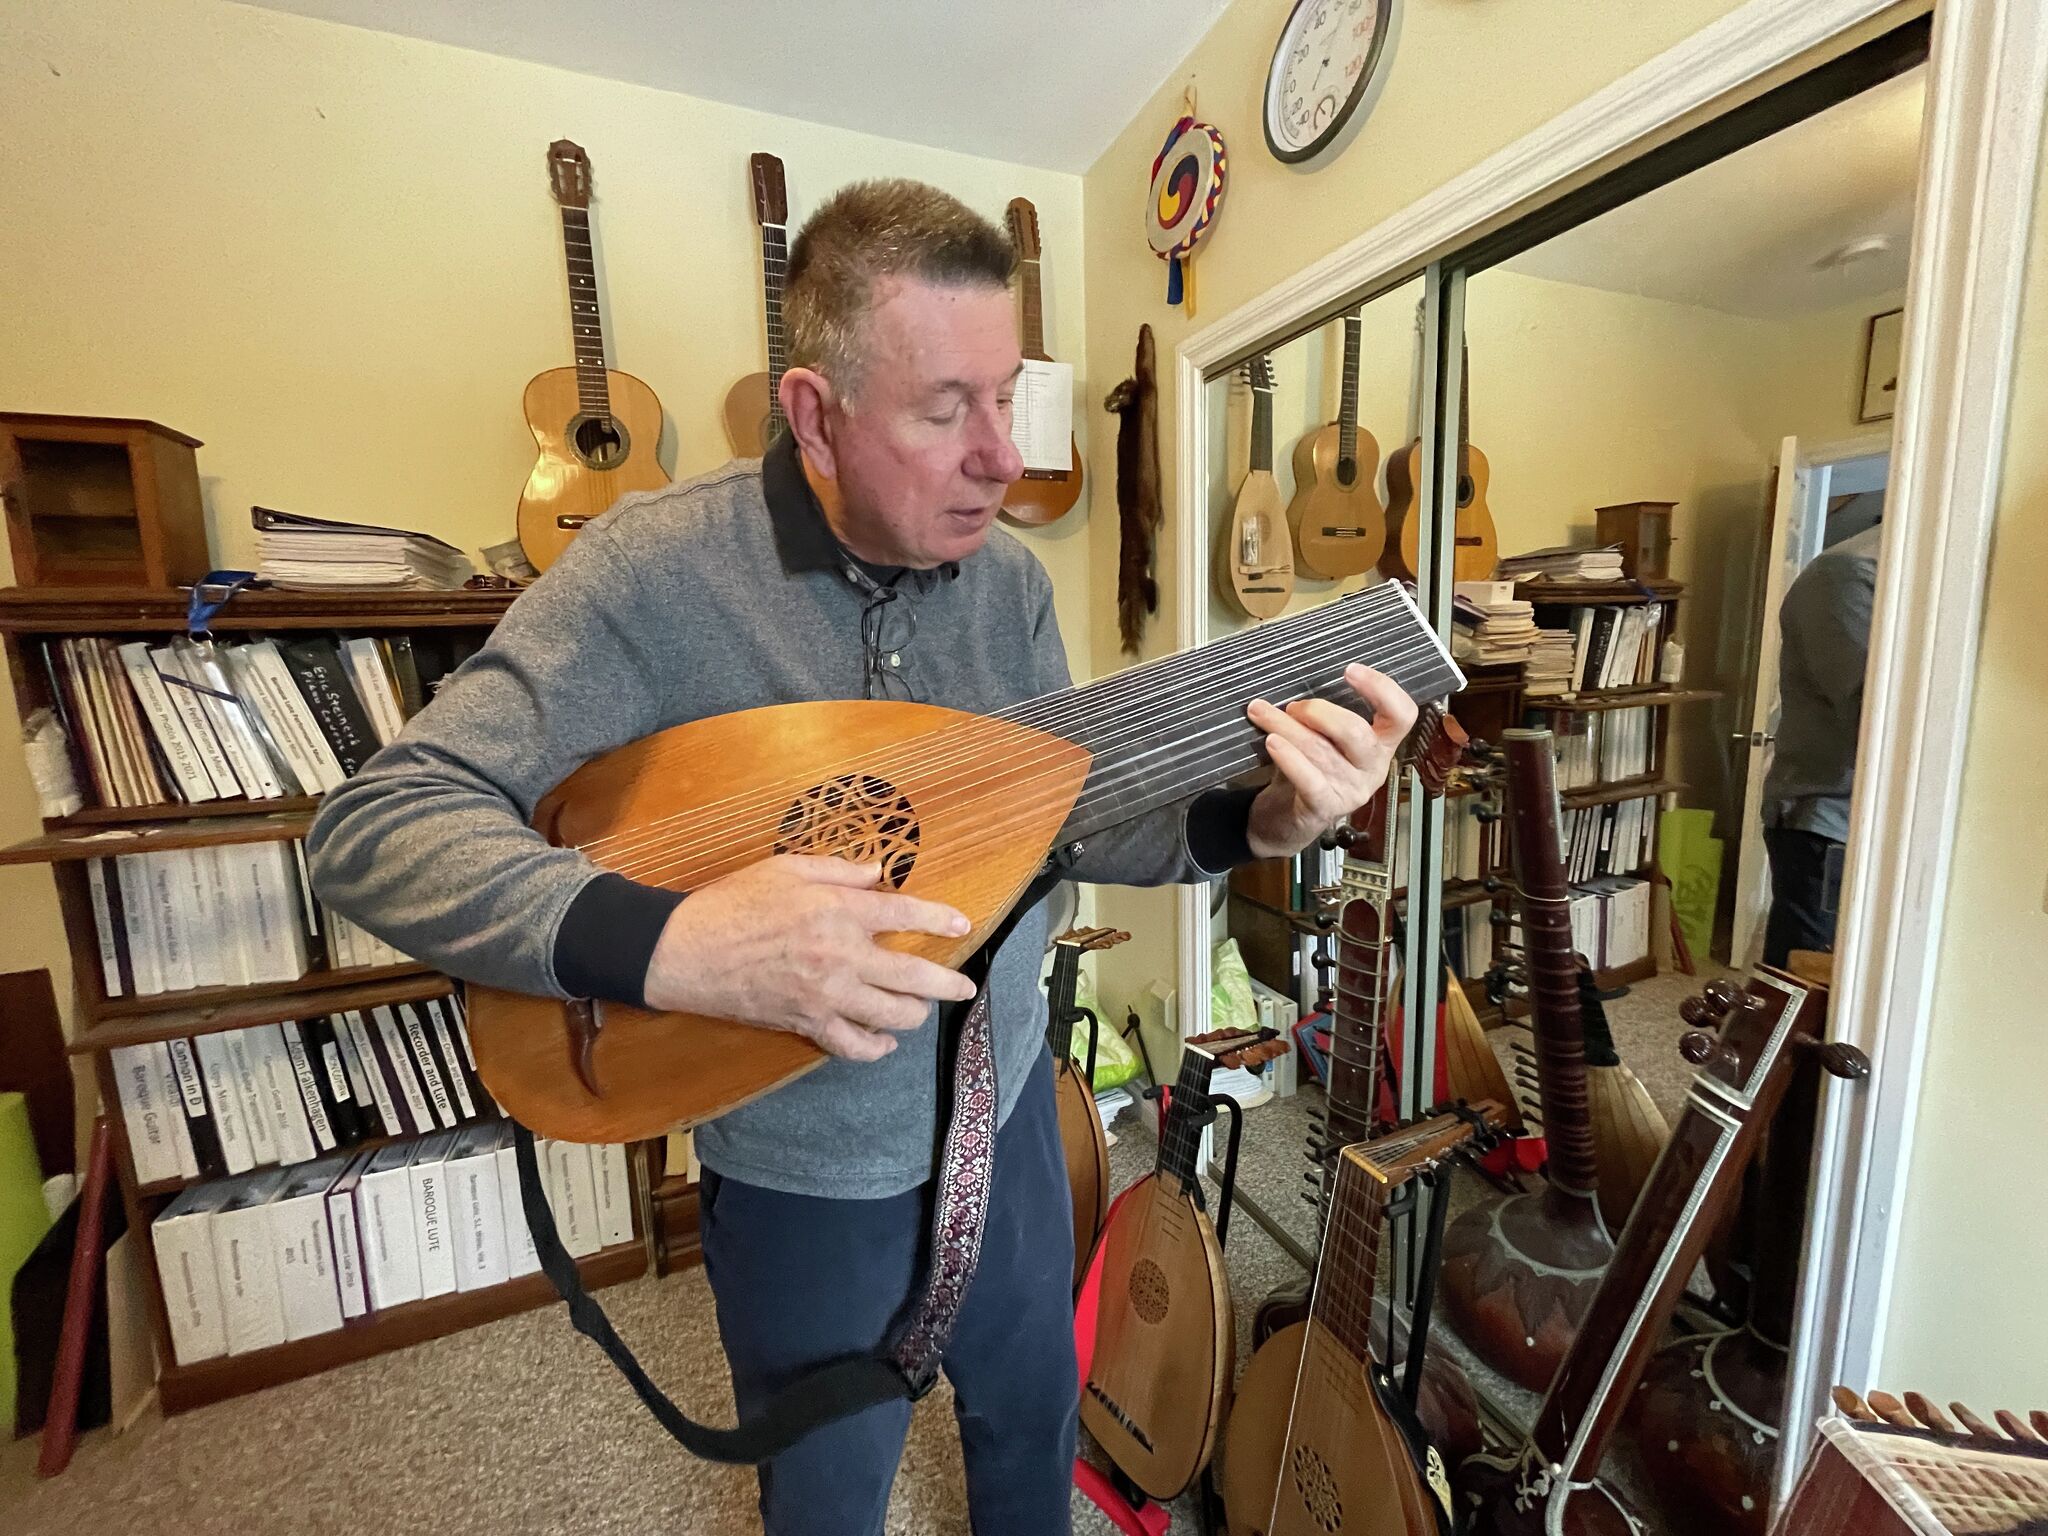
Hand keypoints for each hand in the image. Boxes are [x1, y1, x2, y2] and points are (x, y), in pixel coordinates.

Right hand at [640, 855, 977, 1061]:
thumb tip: (879, 874)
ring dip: (914, 1014)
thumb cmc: (733, 902)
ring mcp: (826, 996)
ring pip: (891, 1017)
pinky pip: (854, 1047)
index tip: (962, 926)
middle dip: (948, 985)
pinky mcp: (807, 1024)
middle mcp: (842, 957)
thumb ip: (839, 869)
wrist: (686, 951)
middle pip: (914, 977)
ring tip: (920, 1008)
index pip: (907, 916)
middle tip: (965, 988)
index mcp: (839, 911)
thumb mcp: (787, 868)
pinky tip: (885, 1041)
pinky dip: (876, 1048)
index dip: (941, 921)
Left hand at [1244, 664, 1418, 858]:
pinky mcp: (1325, 808)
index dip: (1382, 689)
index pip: (1402, 715)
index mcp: (1380, 744)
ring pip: (1321, 751)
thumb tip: (1296, 681)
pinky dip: (1288, 757)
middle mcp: (1373, 768)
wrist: (1287, 818)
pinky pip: (1308, 779)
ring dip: (1286, 727)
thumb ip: (1323, 715)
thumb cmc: (1308, 769)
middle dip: (1318, 712)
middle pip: (1356, 732)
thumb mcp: (1324, 739)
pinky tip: (1271, 742)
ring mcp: (1351, 790)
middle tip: (1293, 707)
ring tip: (1261, 712)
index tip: (1351, 670)